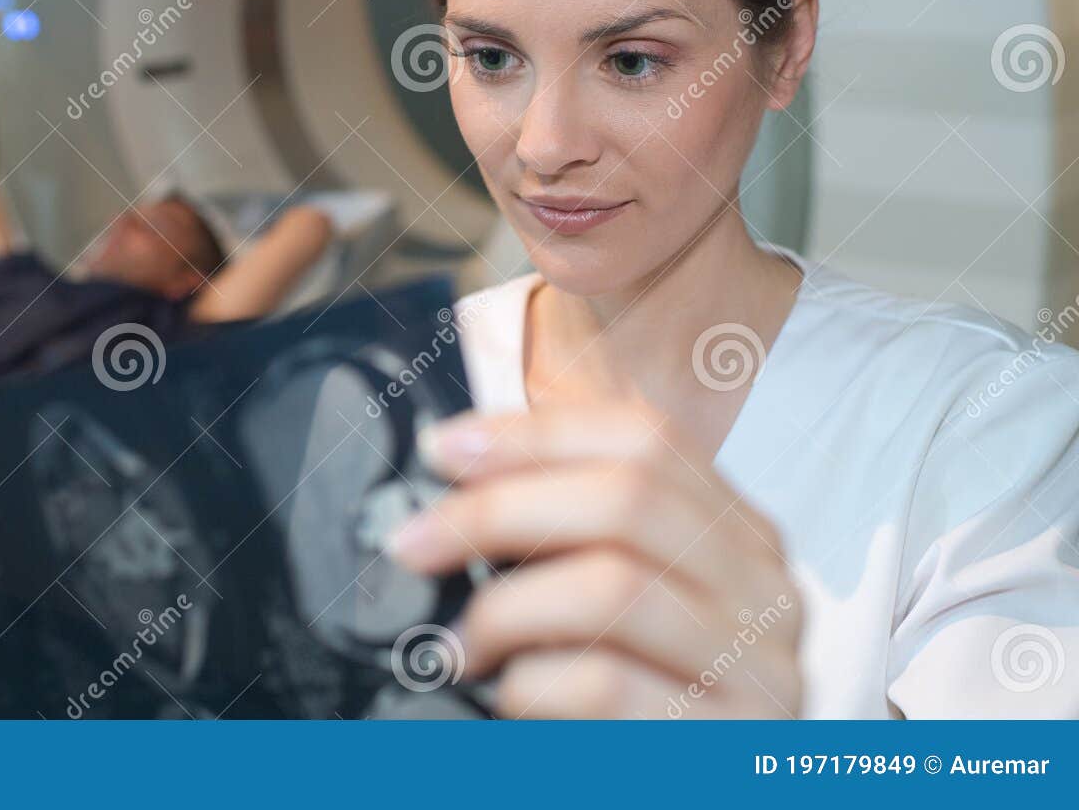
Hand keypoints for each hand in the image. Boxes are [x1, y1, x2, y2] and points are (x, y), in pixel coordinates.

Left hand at [391, 399, 803, 717]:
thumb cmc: (630, 711)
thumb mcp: (610, 602)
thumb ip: (568, 531)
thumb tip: (460, 464)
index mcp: (738, 535)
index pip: (643, 436)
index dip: (533, 433)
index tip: (442, 448)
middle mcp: (766, 591)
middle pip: (627, 497)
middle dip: (497, 510)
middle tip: (416, 544)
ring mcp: (760, 670)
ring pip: (613, 587)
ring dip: (505, 609)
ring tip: (459, 649)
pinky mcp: (730, 748)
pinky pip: (606, 683)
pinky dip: (532, 683)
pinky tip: (509, 699)